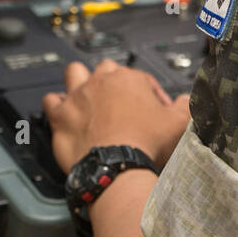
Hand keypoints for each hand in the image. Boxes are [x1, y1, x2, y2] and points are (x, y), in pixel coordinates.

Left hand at [43, 60, 191, 174]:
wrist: (117, 167)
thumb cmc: (146, 143)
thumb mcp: (179, 123)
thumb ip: (184, 107)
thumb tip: (186, 100)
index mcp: (129, 78)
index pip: (142, 80)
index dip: (151, 97)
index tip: (155, 115)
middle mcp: (100, 81)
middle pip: (106, 70)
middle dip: (113, 82)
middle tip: (121, 104)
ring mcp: (77, 97)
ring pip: (74, 73)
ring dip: (79, 81)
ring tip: (88, 97)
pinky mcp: (60, 116)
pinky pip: (51, 101)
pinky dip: (57, 106)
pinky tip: (65, 114)